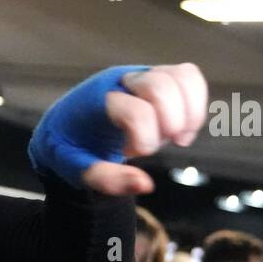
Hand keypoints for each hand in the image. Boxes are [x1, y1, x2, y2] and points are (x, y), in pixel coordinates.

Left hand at [28, 63, 206, 195]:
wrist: (66, 124)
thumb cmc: (70, 147)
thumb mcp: (74, 168)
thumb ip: (105, 178)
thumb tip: (146, 185)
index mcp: (96, 100)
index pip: (134, 110)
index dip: (146, 137)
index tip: (136, 153)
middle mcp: (121, 81)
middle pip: (161, 84)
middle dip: (171, 119)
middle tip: (164, 144)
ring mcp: (141, 76)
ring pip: (182, 76)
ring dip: (189, 111)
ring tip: (178, 139)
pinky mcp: (158, 78)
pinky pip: (189, 77)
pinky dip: (196, 103)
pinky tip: (183, 129)